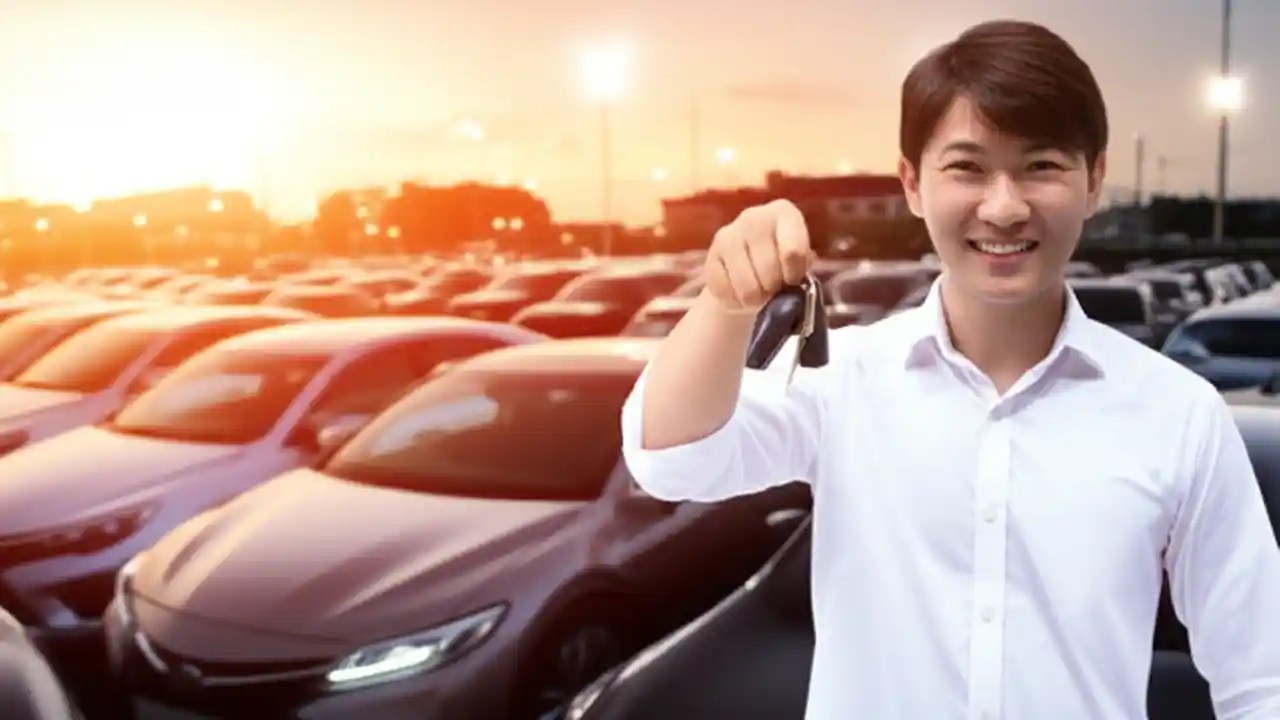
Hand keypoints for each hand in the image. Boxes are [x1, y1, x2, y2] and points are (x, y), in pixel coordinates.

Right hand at [703, 199, 813, 313]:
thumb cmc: (783, 261)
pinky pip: (724, 291)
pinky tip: (739, 295)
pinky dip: (734, 302)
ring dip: (754, 300)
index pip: (792, 252)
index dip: (794, 275)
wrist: (750, 260)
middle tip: (773, 290)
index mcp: (783, 213)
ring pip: (746, 286)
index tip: (792, 280)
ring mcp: (728, 235)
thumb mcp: (800, 260)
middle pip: (768, 270)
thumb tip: (788, 296)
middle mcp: (753, 217)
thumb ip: (799, 272)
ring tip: (758, 296)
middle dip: (773, 289)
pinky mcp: (710, 256)